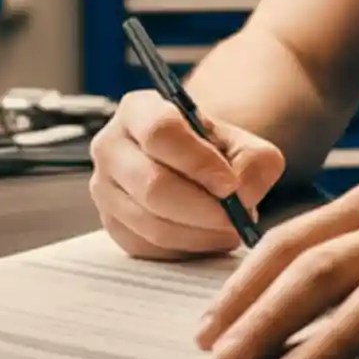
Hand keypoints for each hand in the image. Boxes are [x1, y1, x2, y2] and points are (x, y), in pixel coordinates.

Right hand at [89, 90, 285, 259]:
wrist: (193, 171)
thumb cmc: (217, 153)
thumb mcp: (246, 146)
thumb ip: (254, 164)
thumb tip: (240, 196)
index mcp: (139, 110)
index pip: (159, 133)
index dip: (197, 163)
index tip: (229, 185)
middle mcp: (110, 146)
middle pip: (152, 185)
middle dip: (202, 209)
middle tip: (235, 219)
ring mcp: (104, 189)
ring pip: (151, 223)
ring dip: (199, 233)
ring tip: (229, 228)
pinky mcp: (112, 225)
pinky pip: (149, 247)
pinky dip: (185, 249)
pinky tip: (206, 236)